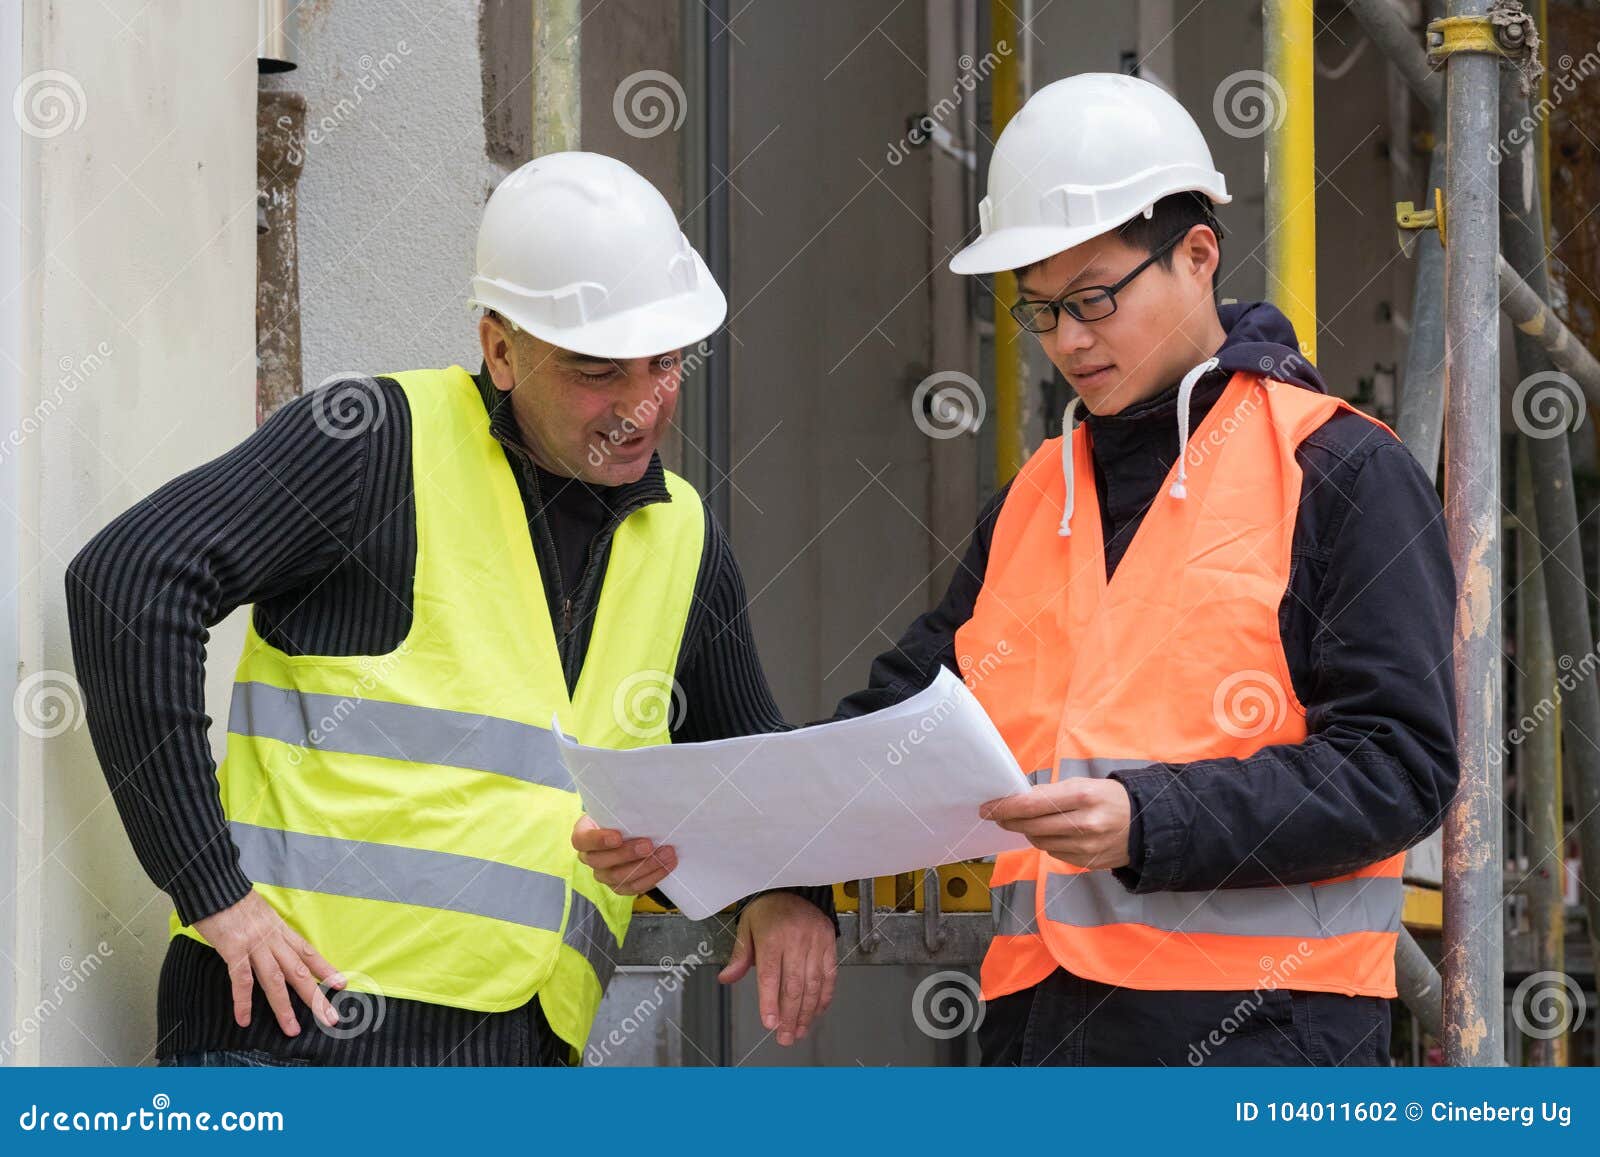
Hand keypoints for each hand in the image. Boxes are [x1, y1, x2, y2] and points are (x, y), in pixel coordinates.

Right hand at [192, 889, 343, 1035]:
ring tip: (292, 1029)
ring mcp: (255, 944)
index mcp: (280, 930)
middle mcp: (273, 939)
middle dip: (315, 997)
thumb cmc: (234, 901)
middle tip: (330, 1017)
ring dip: (284, 1007)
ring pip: (275, 980)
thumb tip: (274, 947)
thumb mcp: (261, 914)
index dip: (326, 968)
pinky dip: (243, 1001)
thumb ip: (269, 933)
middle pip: (299, 972)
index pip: (308, 953)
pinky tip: (244, 1019)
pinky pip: (241, 979)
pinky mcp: (234, 949)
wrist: (215, 885)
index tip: (342, 983)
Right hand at [572, 814, 676, 894]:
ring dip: (646, 866)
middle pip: (602, 862)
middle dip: (628, 854)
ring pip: (620, 877)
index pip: (582, 840)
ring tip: (666, 854)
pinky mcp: (619, 887)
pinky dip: (653, 877)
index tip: (618, 836)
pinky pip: (634, 887)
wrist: (628, 832)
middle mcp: (590, 858)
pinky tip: (666, 866)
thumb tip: (644, 802)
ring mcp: (604, 875)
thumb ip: (623, 810)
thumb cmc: (620, 818)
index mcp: (583, 836)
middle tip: (649, 845)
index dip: (599, 840)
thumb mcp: (616, 810)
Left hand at [717, 891, 836, 1046]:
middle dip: (789, 1015)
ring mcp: (815, 941)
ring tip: (798, 1030)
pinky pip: (829, 974)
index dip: (770, 1001)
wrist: (792, 887)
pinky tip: (816, 1011)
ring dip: (806, 1012)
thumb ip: (739, 956)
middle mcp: (796, 939)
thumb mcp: (746, 927)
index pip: (771, 975)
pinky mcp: (829, 942)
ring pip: (813, 984)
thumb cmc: (767, 909)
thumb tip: (726, 978)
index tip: (769, 1023)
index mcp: (772, 935)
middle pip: (794, 985)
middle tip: (784, 1037)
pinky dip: (824, 996)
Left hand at [980, 777, 1132, 869]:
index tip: (988, 808)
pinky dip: (1046, 842)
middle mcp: (1084, 824)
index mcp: (1082, 797)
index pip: (1033, 804)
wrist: (1144, 826)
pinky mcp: (1086, 862)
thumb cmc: (1108, 798)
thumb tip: (1017, 799)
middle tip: (997, 815)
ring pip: (1039, 841)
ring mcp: (1085, 847)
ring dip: (1027, 831)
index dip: (1006, 807)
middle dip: (1009, 820)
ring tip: (1026, 821)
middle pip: (1032, 825)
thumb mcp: (1083, 784)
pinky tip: (1050, 833)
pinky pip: (1053, 853)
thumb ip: (1050, 792)